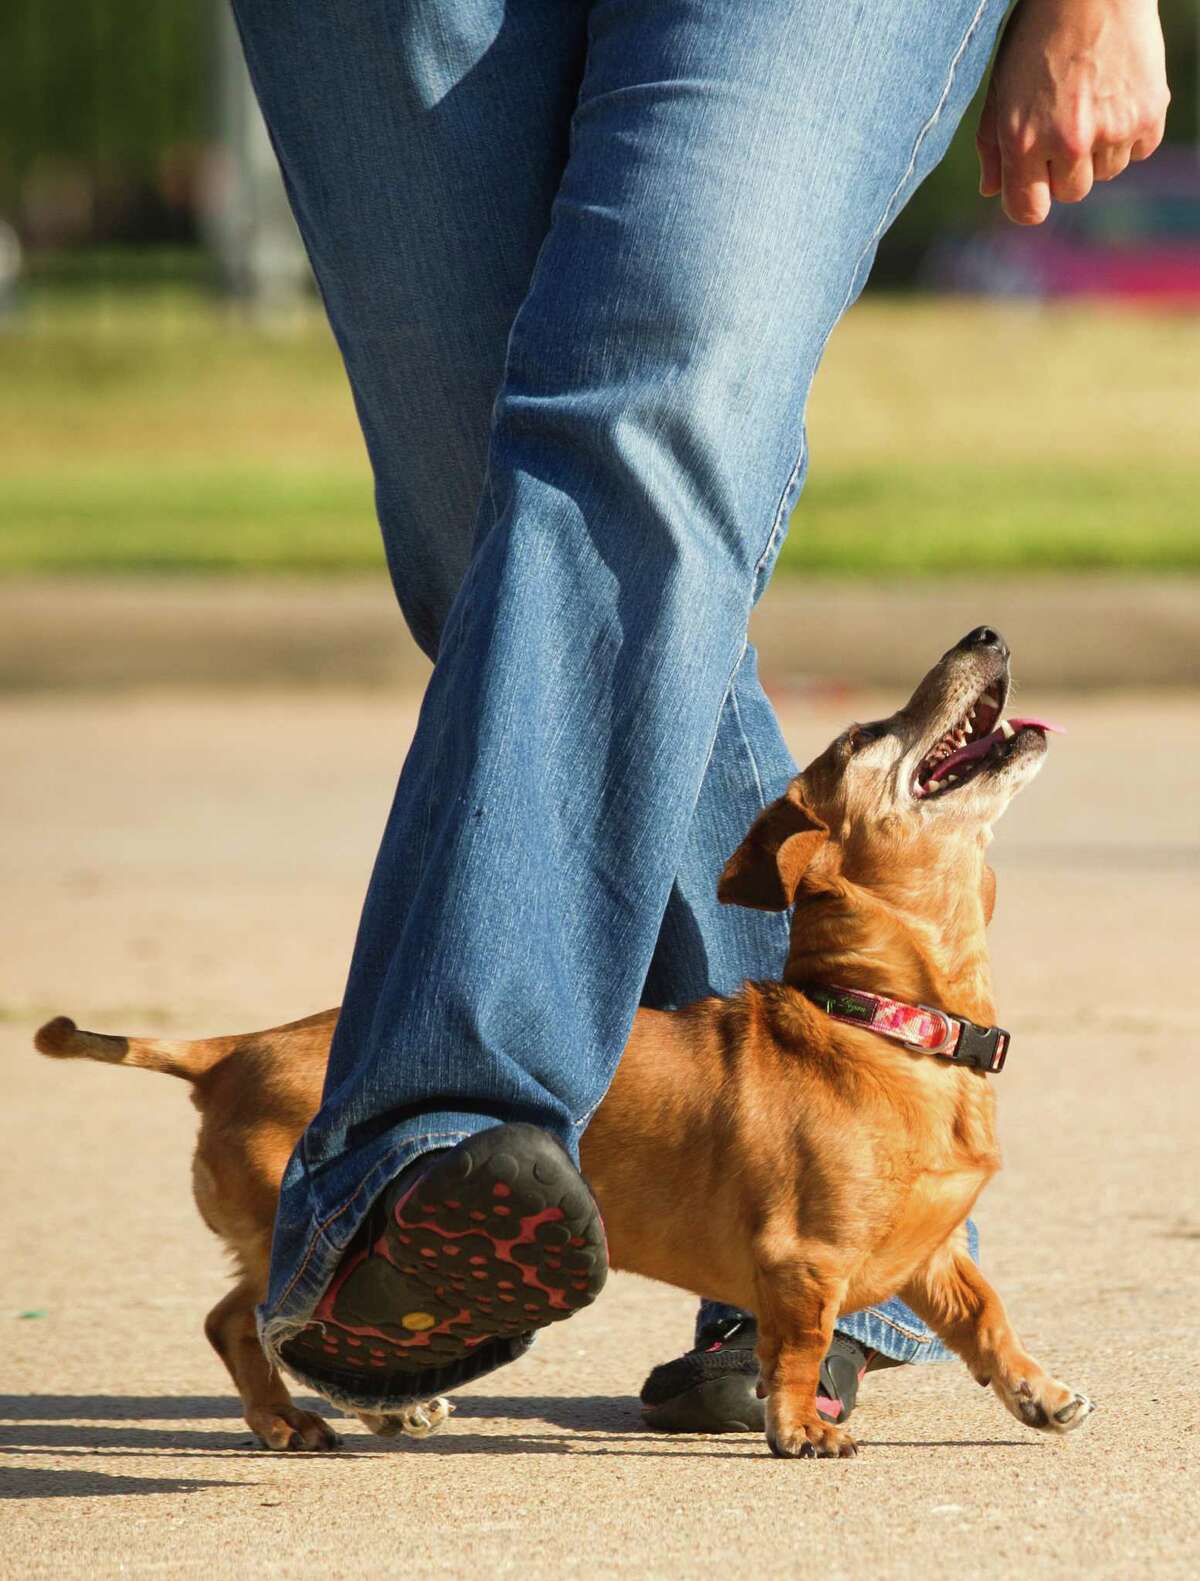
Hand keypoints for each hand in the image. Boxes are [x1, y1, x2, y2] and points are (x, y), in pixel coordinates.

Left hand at [976, 0, 1169, 225]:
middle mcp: (1069, 143)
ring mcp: (1113, 130)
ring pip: (1106, 173)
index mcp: (1024, 142)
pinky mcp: (1149, 114)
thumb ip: (992, 146)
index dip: (1030, 199)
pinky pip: (1139, 151)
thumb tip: (991, 191)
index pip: (1029, 212)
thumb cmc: (1038, 36)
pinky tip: (1117, 97)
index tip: (1034, 182)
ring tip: (1091, 101)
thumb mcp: (1001, 89)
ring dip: (1099, 150)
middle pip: (1072, 193)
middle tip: (1065, 120)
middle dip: (1065, 168)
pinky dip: (1130, 133)